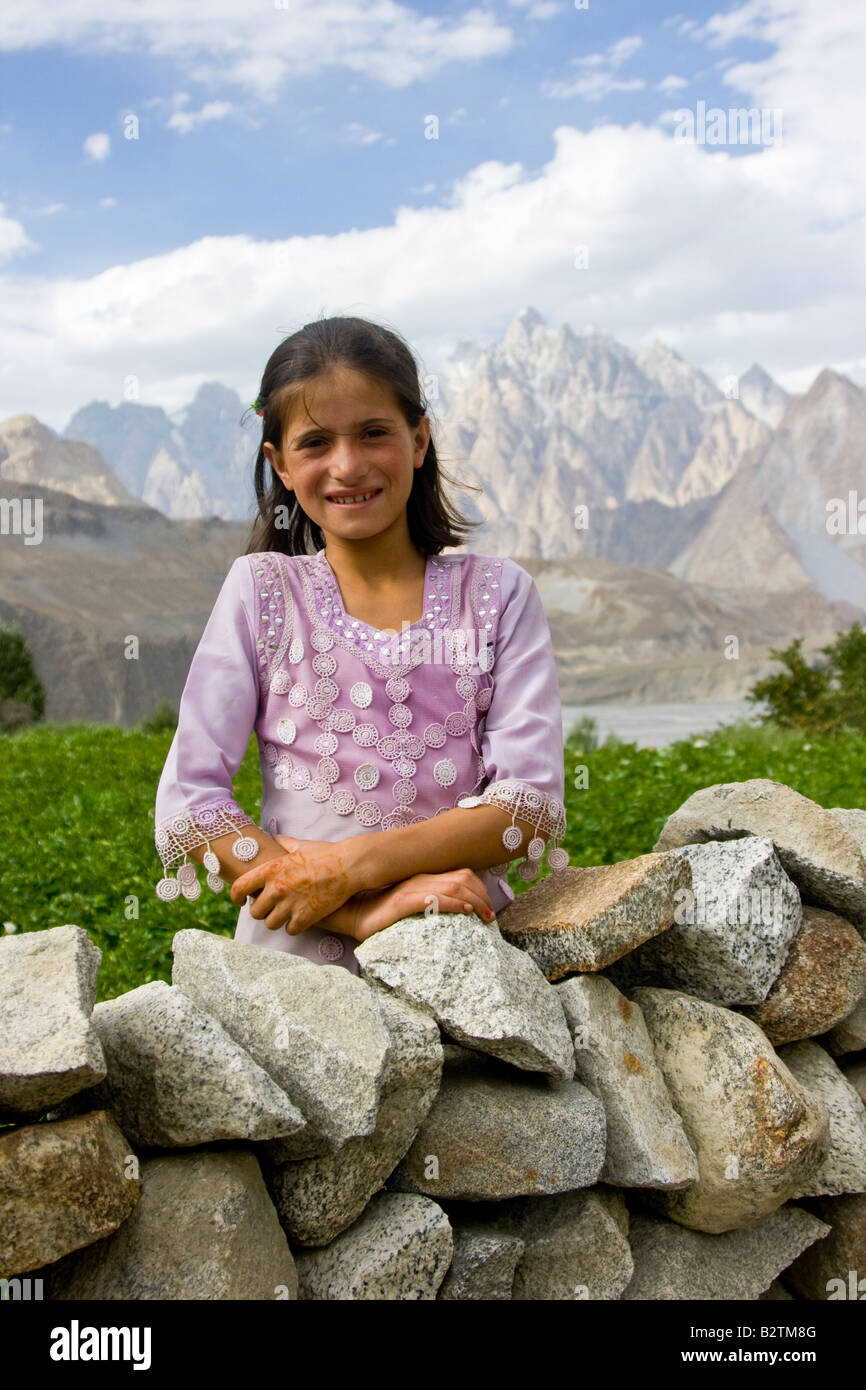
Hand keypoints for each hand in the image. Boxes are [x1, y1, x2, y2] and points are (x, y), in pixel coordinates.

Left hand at [230, 836, 359, 933]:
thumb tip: (277, 838)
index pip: (240, 887)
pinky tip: (302, 919)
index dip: (236, 897)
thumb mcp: (301, 846)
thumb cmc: (326, 854)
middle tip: (273, 908)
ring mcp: (290, 904)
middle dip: (263, 911)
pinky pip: (290, 930)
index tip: (241, 901)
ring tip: (287, 914)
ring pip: (270, 924)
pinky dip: (295, 927)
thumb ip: (285, 844)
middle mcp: (277, 888)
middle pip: (255, 912)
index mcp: (272, 869)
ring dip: (278, 921)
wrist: (349, 866)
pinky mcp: (305, 917)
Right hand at [349, 868, 496, 943]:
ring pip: (452, 887)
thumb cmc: (382, 914)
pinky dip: (453, 904)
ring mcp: (410, 889)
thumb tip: (459, 913)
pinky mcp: (401, 902)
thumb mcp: (413, 905)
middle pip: (463, 879)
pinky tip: (465, 911)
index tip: (489, 909)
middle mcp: (420, 879)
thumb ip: (431, 903)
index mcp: (425, 878)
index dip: (481, 889)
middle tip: (491, 916)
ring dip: (474, 900)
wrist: (351, 914)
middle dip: (483, 896)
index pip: (462, 875)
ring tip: (484, 916)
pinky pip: (433, 899)